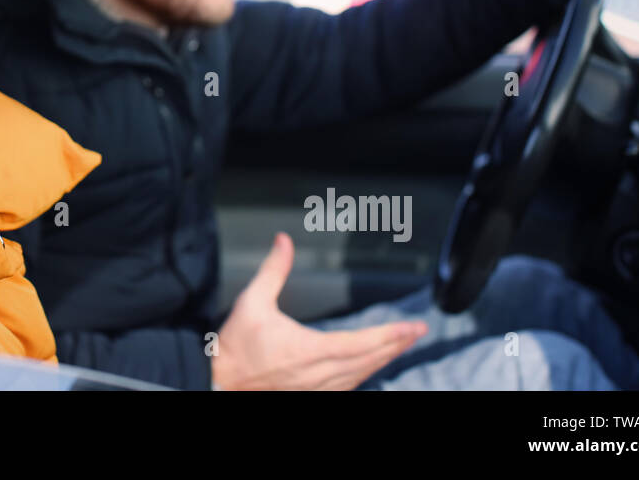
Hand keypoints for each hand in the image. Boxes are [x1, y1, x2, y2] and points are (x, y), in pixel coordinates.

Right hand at [211, 232, 426, 390]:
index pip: (362, 343)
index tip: (413, 327)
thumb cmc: (236, 348)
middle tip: (417, 333)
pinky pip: (348, 387)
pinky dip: (365, 374)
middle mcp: (319, 375)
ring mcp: (317, 389)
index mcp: (310, 351)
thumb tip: (284, 242)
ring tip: (399, 346)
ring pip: (362, 376)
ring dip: (384, 360)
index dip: (391, 335)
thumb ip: (273, 271)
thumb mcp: (252, 302)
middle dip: (396, 345)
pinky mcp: (312, 395)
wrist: (221, 382)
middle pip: (370, 361)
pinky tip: (370, 366)